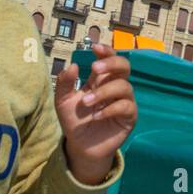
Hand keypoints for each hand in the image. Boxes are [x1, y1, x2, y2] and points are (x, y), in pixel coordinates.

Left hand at [54, 43, 136, 182]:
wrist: (80, 146)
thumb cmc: (74, 121)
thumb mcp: (63, 101)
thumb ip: (64, 83)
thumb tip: (72, 66)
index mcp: (100, 80)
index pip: (109, 58)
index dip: (106, 51)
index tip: (94, 47)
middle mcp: (115, 87)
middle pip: (124, 66)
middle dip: (111, 63)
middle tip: (95, 68)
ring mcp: (124, 101)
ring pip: (124, 86)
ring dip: (104, 92)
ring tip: (86, 102)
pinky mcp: (129, 117)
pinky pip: (126, 107)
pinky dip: (110, 109)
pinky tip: (96, 116)